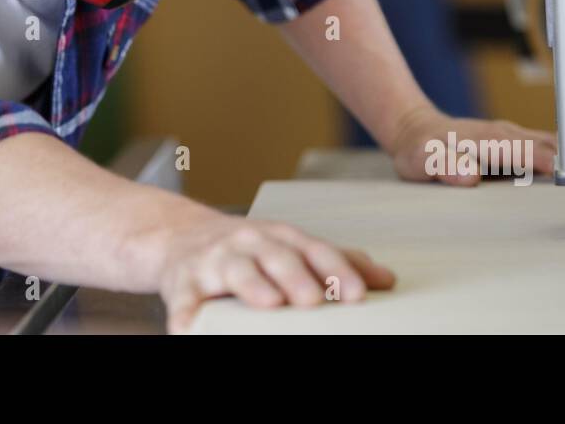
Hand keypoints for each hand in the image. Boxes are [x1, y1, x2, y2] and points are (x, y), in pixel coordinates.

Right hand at [152, 214, 394, 333]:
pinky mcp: (182, 281)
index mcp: (279, 237)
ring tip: (269, 302)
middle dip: (295, 276)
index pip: (313, 250)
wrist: (178, 235)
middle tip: (313, 299)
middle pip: (275, 256)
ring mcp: (214, 260)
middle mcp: (248, 242)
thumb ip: (334, 261)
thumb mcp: (289, 246)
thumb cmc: (245, 247)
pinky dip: (185, 315)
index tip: (357, 293)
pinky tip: (190, 329)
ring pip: (235, 269)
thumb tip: (386, 279)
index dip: (336, 269)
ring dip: (252, 284)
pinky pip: (183, 299)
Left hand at [389, 107, 557, 185]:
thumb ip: (445, 166)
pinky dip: (558, 162)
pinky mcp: (514, 141)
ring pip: (550, 146)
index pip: (530, 152)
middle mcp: (506, 134)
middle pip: (549, 148)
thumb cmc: (419, 149)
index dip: (553, 167)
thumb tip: (471, 175)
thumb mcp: (422, 160)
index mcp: (490, 139)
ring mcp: (512, 135)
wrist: (415, 130)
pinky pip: (543, 149)